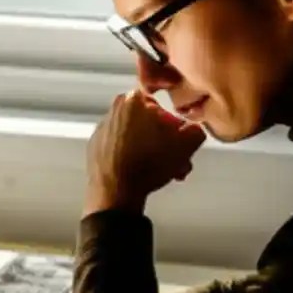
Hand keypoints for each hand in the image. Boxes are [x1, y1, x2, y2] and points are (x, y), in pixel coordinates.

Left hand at [85, 90, 206, 213]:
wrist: (115, 192)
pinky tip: (142, 174)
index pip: (164, 107)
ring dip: (152, 153)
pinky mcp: (95, 147)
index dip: (177, 126)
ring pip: (137, 137)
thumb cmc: (148, 164)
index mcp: (135, 100)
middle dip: (166, 143)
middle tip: (176, 161)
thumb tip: (194, 130)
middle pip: (150, 124)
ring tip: (163, 172)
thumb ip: (196, 130)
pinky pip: (120, 149)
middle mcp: (115, 109)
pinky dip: (132, 158)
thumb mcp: (186, 145)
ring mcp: (102, 129)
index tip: (180, 142)